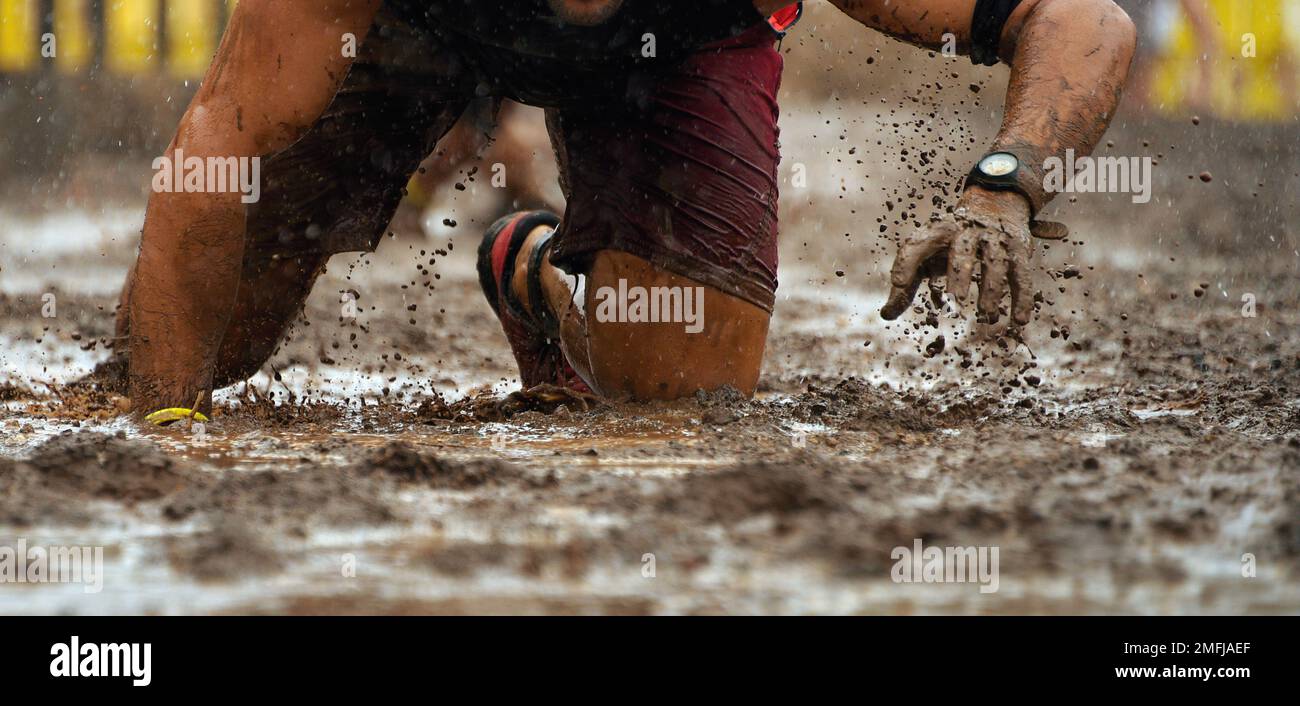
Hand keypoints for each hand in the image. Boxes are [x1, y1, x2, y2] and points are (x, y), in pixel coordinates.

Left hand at [879, 187, 1066, 326]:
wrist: (996, 204)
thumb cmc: (951, 242)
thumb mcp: (926, 255)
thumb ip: (906, 285)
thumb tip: (886, 315)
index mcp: (938, 231)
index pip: (917, 243)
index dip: (907, 261)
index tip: (898, 282)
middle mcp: (968, 232)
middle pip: (962, 252)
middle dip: (959, 276)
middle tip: (954, 302)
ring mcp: (996, 240)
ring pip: (995, 264)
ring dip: (992, 290)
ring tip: (986, 316)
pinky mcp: (1019, 251)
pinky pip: (1022, 276)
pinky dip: (1022, 299)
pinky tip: (1019, 322)